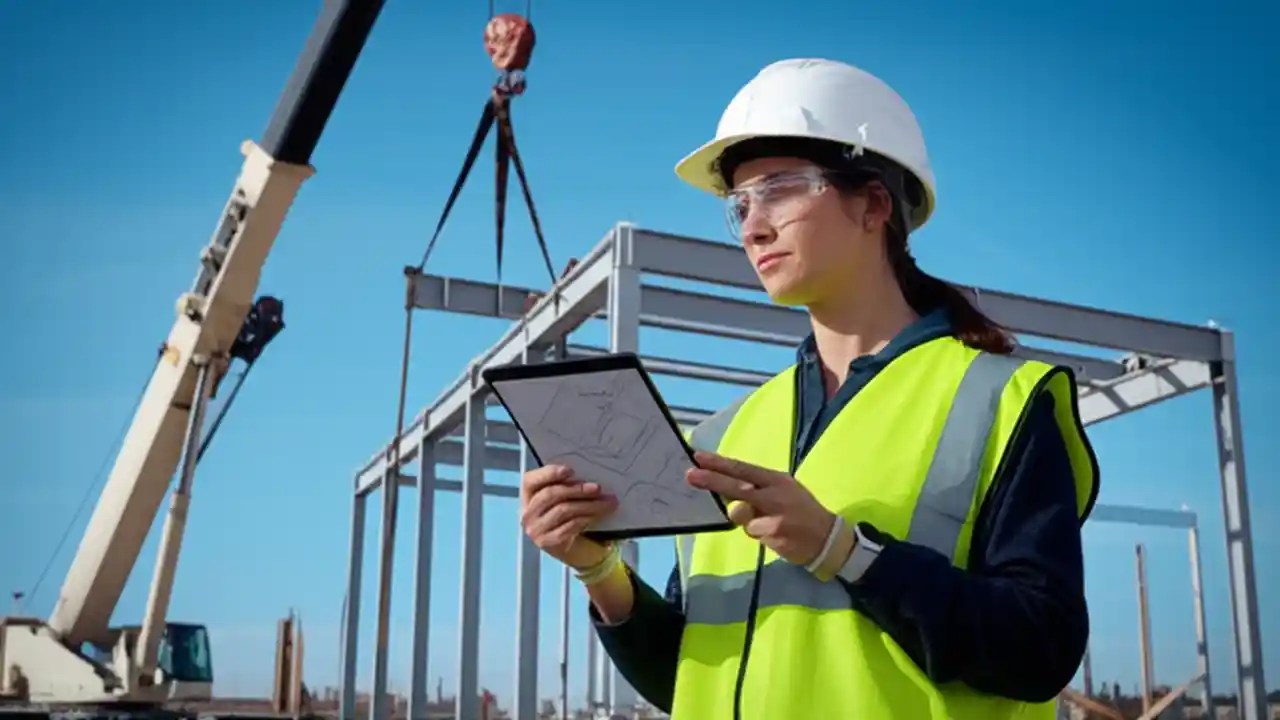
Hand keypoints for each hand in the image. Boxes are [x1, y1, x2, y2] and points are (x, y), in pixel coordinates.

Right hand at [520, 464, 617, 568]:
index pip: (530, 481)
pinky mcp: (548, 543)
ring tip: (608, 502)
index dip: (548, 473)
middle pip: (550, 494)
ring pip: (563, 510)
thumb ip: (568, 487)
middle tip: (598, 488)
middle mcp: (526, 514)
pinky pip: (570, 525)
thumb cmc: (572, 519)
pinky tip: (599, 515)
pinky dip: (587, 518)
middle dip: (576, 489)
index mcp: (528, 497)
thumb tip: (587, 475)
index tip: (570, 470)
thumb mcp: (567, 500)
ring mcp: (535, 530)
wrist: (579, 552)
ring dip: (588, 504)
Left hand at [686, 450, 835, 565]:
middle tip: (690, 475)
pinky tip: (776, 535)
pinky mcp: (773, 535)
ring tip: (768, 523)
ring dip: (747, 521)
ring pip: (741, 516)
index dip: (719, 463)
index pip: (743, 469)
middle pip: (736, 486)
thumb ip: (756, 490)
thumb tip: (725, 491)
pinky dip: (759, 535)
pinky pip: (752, 534)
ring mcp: (774, 516)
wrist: (827, 537)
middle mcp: (774, 494)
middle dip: (712, 480)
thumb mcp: (783, 491)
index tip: (698, 457)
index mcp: (776, 479)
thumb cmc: (800, 510)